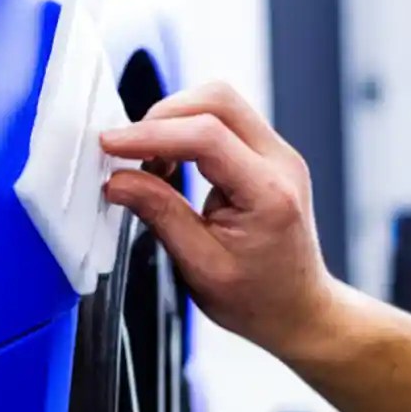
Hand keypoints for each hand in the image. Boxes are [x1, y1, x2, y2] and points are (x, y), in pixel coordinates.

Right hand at [100, 82, 333, 354]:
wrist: (298, 310)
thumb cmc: (259, 299)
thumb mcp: (200, 266)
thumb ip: (160, 215)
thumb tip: (119, 180)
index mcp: (269, 193)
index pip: (206, 137)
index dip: (151, 135)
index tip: (112, 145)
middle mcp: (281, 163)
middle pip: (217, 100)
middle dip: (162, 117)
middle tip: (128, 151)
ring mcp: (278, 154)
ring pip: (219, 102)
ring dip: (174, 121)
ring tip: (151, 165)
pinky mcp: (267, 154)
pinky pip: (224, 120)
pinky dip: (187, 131)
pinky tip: (171, 164)